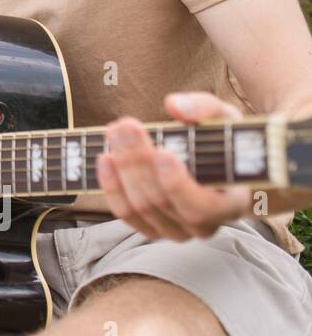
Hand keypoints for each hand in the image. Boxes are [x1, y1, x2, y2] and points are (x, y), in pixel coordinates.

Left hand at [98, 91, 250, 241]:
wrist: (208, 157)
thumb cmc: (219, 139)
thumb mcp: (222, 117)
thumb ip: (204, 108)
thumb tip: (174, 106)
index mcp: (229, 204)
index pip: (202, 207)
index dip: (178, 184)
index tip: (162, 152)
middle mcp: (203, 224)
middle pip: (161, 201)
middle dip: (138, 161)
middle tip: (125, 126)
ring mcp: (174, 230)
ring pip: (140, 207)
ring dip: (123, 168)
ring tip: (114, 133)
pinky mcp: (149, 226)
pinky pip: (124, 212)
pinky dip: (111, 186)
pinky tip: (104, 158)